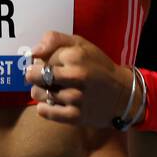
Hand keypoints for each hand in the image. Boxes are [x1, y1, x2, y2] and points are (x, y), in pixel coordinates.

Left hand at [24, 30, 142, 127]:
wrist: (122, 95)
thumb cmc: (98, 67)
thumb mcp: (81, 44)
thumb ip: (54, 40)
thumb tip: (33, 52)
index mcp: (75, 55)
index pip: (40, 56)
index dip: (43, 60)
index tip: (52, 63)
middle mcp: (75, 76)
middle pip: (33, 75)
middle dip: (35, 75)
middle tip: (46, 77)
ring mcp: (74, 98)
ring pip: (37, 93)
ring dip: (41, 91)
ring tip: (54, 89)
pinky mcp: (74, 116)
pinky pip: (43, 111)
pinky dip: (45, 106)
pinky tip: (56, 102)